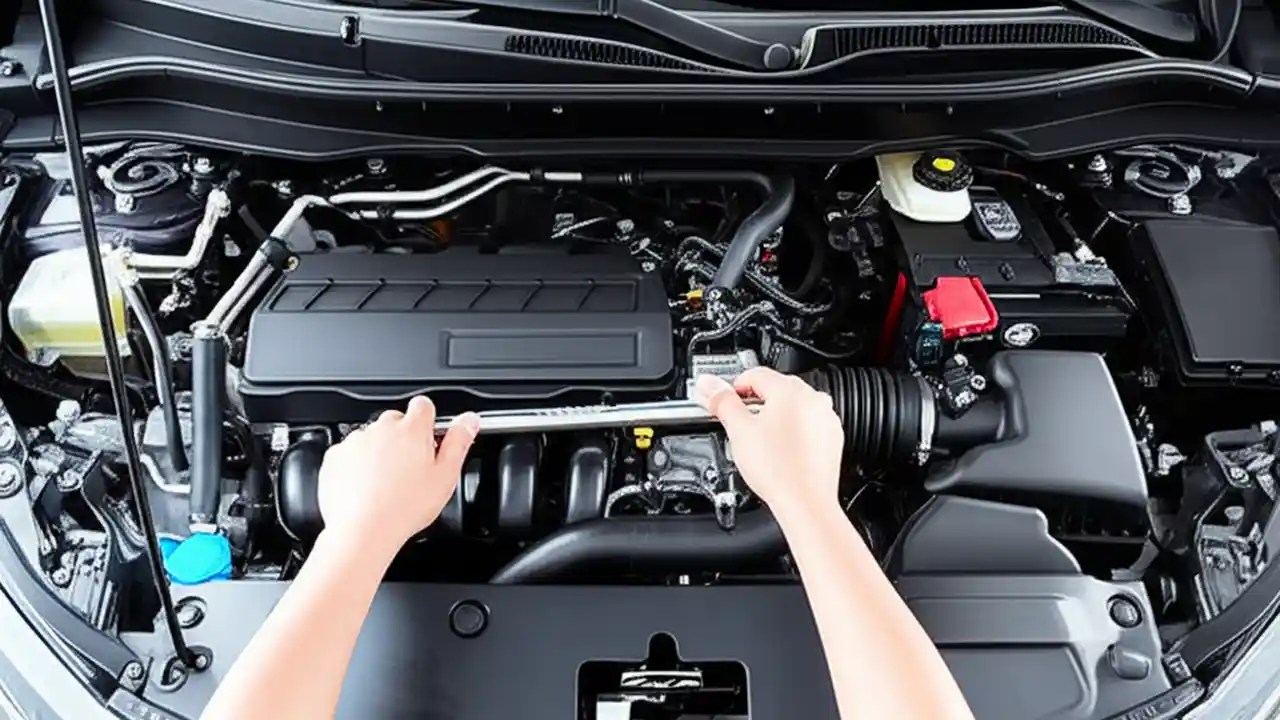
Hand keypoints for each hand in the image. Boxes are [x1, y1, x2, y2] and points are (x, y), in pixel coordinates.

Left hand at [317, 397, 478, 555]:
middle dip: (404, 439)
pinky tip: (367, 488)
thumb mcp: (445, 476)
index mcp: (412, 430)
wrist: (363, 531)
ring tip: (387, 484)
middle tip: (411, 470)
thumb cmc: (405, 508)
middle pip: (396, 422)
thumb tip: (469, 420)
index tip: (429, 439)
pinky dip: (357, 465)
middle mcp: (381, 429)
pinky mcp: (335, 457)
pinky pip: (350, 454)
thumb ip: (459, 442)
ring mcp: (356, 441)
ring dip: (380, 452)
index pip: (423, 406)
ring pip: (373, 438)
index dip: (428, 422)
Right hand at [696, 369, 842, 522]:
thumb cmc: (778, 469)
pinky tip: (780, 451)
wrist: (806, 502)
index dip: (733, 388)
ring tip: (760, 443)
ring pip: (792, 408)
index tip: (724, 402)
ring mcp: (825, 417)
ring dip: (774, 418)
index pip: (754, 374)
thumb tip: (708, 384)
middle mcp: (813, 398)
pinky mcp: (831, 437)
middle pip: (774, 390)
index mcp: (790, 390)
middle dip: (753, 404)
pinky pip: (807, 425)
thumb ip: (722, 402)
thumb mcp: (739, 430)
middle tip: (739, 425)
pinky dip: (792, 432)